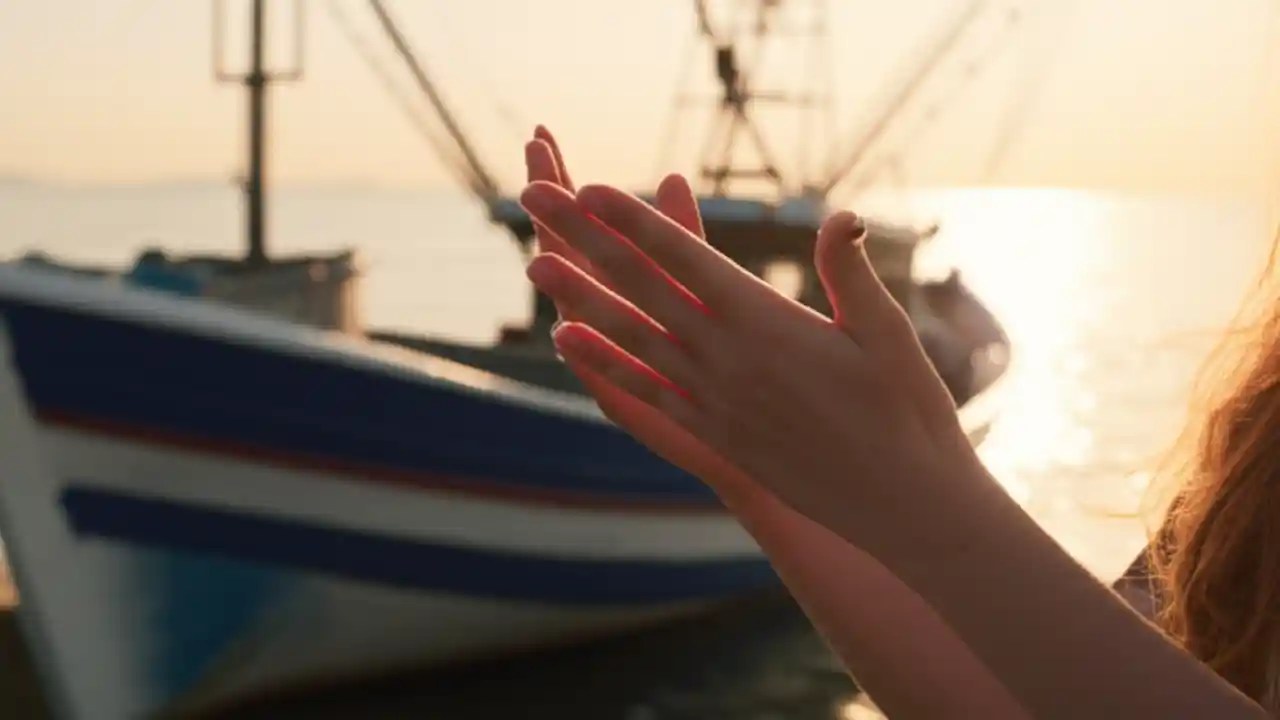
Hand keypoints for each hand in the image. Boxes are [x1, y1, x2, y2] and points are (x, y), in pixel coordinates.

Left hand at [519, 177, 983, 554]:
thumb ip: (849, 271)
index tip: (587, 187)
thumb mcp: (885, 332)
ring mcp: (711, 401)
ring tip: (534, 262)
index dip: (631, 220)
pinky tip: (570, 342)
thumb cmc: (906, 411)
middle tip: (532, 196)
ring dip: (578, 297)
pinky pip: (644, 392)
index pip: (682, 258)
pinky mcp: (712, 436)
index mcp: (765, 322)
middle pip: (639, 287)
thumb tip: (841, 215)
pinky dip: (603, 365)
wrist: (899, 504)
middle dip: (583, 237)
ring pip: (629, 337)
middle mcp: (725, 359)